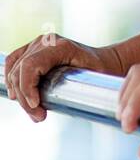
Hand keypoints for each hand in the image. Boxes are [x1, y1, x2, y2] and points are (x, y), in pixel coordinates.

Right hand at [5, 34, 124, 122]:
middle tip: (38, 117)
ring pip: (14, 70)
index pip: (30, 65)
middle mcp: (47, 42)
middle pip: (20, 71)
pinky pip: (13, 63)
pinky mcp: (33, 48)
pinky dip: (13, 80)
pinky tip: (17, 97)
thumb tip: (45, 109)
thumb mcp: (92, 81)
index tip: (36, 107)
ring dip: (19, 94)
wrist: (106, 60)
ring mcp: (38, 43)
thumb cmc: (102, 72)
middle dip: (25, 98)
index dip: (27, 87)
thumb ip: (72, 92)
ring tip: (34, 112)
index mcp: (61, 47)